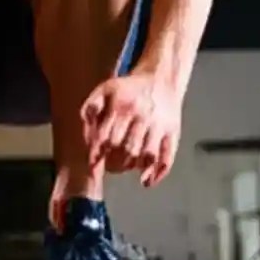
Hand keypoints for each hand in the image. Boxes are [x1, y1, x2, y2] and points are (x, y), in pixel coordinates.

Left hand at [81, 73, 181, 187]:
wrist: (161, 78)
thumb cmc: (129, 89)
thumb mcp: (106, 89)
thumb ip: (91, 107)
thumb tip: (87, 131)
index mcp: (121, 106)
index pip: (106, 137)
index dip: (98, 154)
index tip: (93, 164)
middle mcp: (141, 116)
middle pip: (126, 148)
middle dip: (115, 163)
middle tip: (110, 167)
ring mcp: (159, 125)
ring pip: (147, 155)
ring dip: (134, 167)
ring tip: (126, 168)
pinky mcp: (173, 132)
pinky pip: (168, 156)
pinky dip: (157, 173)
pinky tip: (146, 181)